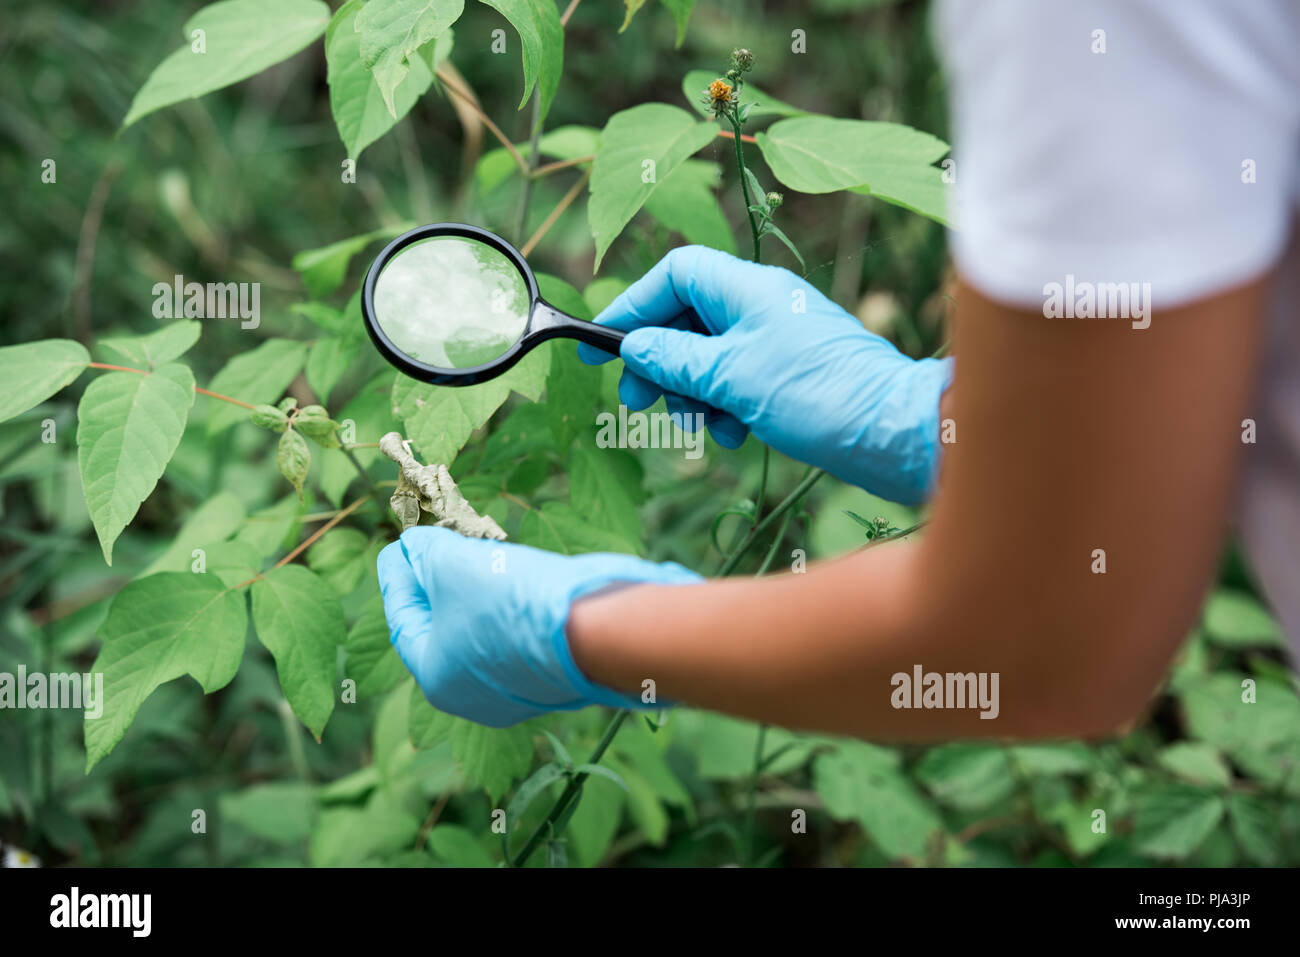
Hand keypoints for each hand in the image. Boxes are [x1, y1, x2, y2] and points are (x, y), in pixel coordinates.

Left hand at [376, 527, 701, 725]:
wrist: (594, 630)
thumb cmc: (509, 602)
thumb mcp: (453, 564)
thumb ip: (426, 552)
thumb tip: (416, 545)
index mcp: (436, 679)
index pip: (403, 620)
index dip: (398, 576)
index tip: (397, 545)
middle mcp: (474, 696)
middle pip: (444, 629)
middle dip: (439, 582)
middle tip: (436, 544)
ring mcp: (519, 689)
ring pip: (485, 632)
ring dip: (477, 591)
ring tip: (476, 551)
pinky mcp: (555, 673)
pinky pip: (520, 636)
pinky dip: (509, 606)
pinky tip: (514, 575)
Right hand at [578, 245, 953, 503]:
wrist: (893, 433)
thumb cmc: (817, 394)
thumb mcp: (730, 377)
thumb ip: (675, 360)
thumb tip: (636, 347)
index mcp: (747, 288)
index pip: (674, 275)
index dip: (633, 306)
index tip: (602, 345)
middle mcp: (762, 305)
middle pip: (687, 318)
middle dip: (658, 361)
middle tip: (637, 401)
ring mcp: (778, 339)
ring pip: (709, 356)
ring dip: (691, 392)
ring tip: (696, 425)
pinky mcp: (791, 374)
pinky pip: (738, 381)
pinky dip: (724, 406)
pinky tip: (733, 435)